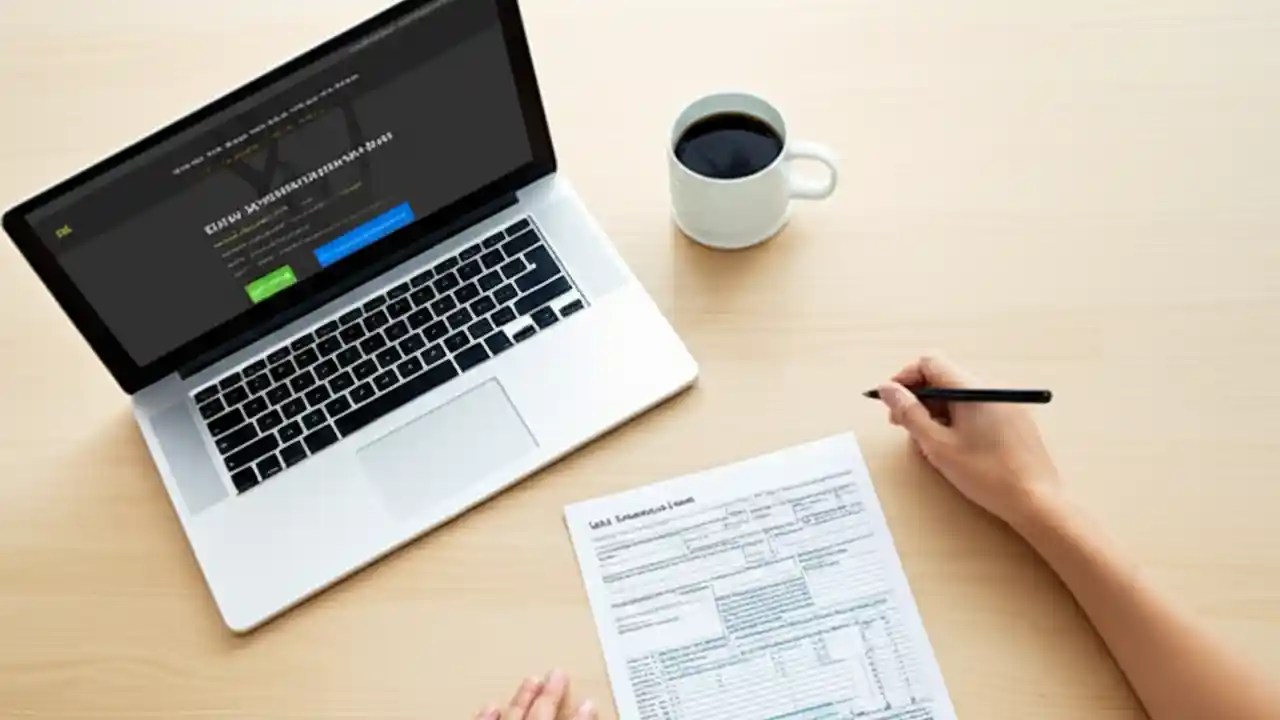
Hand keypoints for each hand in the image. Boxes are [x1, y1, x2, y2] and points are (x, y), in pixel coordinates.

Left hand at [475, 670, 596, 719]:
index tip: (589, 702)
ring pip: (512, 715)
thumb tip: (584, 711)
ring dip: (522, 698)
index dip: (581, 715)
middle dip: (551, 694)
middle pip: (541, 715)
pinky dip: (485, 717)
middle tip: (558, 673)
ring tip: (531, 679)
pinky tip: (491, 705)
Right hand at [876, 355, 1061, 527]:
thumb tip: (887, 388)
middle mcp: (990, 387)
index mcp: (972, 388)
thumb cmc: (985, 474)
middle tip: (902, 426)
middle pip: (944, 377)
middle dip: (918, 397)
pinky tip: (954, 444)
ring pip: (959, 394)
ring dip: (936, 409)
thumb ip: (909, 413)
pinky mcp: (1014, 417)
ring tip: (927, 440)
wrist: (1037, 501)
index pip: (930, 362)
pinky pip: (977, 406)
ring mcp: (1005, 402)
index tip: (891, 403)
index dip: (905, 378)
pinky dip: (957, 417)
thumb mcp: (938, 445)